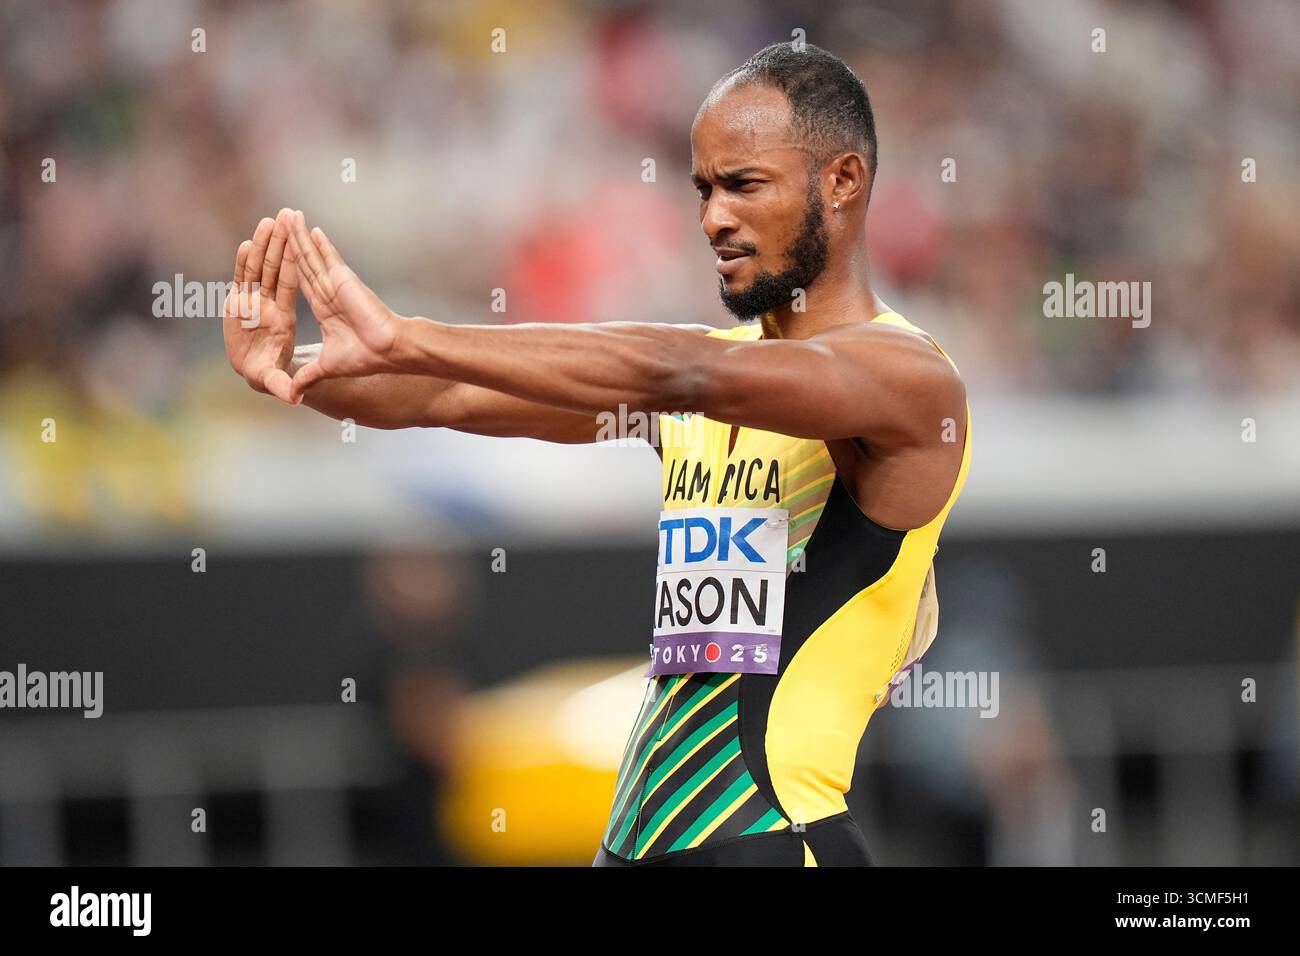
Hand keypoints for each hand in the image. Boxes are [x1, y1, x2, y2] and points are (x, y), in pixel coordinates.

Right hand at [222, 210, 298, 403]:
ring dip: (263, 246)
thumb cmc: (269, 372)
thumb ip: (281, 385)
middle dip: (280, 243)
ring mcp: (253, 301)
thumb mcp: (275, 379)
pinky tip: (246, 244)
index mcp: (282, 318)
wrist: (256, 370)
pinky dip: (243, 263)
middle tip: (286, 216)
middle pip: (276, 269)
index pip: (289, 285)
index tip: (296, 243)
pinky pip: (241, 279)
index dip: (292, 264)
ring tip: (269, 221)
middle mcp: (269, 305)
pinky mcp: (237, 302)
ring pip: (259, 269)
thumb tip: (293, 399)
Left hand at [285, 210, 406, 402]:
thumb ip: (308, 375)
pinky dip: (317, 242)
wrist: (388, 351)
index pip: (299, 284)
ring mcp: (336, 284)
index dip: (285, 269)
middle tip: (275, 223)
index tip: (273, 257)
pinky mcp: (344, 279)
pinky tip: (306, 226)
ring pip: (311, 256)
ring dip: (297, 236)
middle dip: (289, 244)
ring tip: (284, 215)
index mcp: (324, 308)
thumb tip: (293, 394)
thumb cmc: (366, 358)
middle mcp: (328, 292)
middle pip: (302, 263)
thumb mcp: (327, 367)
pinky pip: (327, 256)